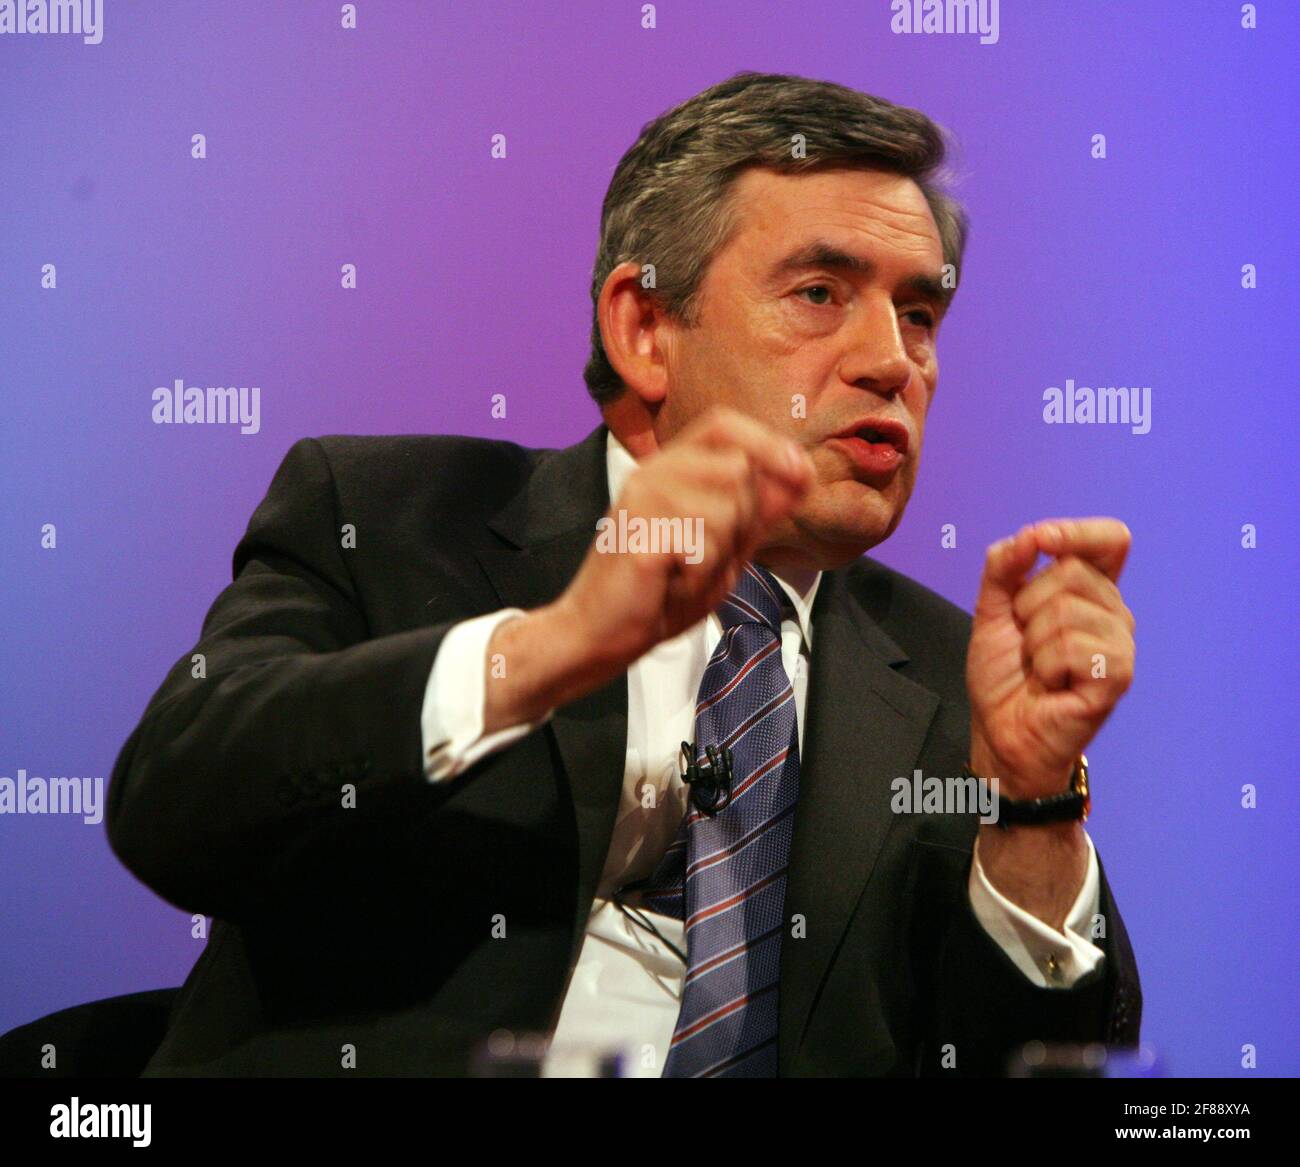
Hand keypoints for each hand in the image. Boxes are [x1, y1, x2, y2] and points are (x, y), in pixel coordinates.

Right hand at [556, 405, 812, 667]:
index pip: (724, 425)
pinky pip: (704, 545)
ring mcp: (642, 498)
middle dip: (745, 519)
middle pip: (738, 468)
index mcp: (669, 469)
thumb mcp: (722, 549)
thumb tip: (801, 476)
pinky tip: (672, 583)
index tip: (802, 473)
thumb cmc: (657, 594)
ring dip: (721, 551)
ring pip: (728, 506)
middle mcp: (652, 473)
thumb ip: (757, 513)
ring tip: (687, 571)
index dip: (769, 443)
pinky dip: (700, 574)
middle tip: (709, 556)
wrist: (598, 635)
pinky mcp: (639, 533)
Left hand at [966, 518, 1135, 799]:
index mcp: (1091, 590)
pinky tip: (1050, 683)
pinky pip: (1071, 646)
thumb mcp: (991, 608)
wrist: (1000, 730)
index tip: (1041, 539)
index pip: (1110, 540)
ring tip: (1038, 665)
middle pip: (1072, 570)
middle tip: (1027, 640)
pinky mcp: (1117, 677)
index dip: (1077, 531)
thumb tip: (1031, 534)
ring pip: (1067, 609)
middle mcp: (1114, 612)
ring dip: (1033, 641)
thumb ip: (1005, 565)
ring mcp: (1121, 645)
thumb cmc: (1004, 673)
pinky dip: (1044, 666)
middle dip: (1028, 603)